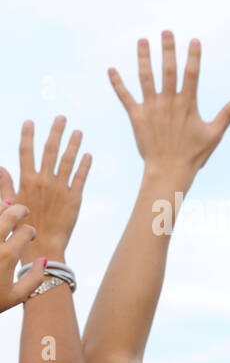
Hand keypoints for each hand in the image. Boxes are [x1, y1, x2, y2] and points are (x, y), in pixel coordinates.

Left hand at [0, 203, 44, 312]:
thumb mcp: (15, 297)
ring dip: (1, 207)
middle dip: (20, 210)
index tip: (30, 236)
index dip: (31, 232)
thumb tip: (43, 260)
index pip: (26, 232)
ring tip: (5, 207)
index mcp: (7, 257)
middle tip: (23, 210)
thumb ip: (34, 279)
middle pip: (9, 215)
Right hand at [1, 118, 91, 263]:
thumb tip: (0, 167)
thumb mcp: (11, 203)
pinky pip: (80, 177)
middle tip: (62, 117)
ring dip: (73, 144)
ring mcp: (60, 189)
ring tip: (79, 131)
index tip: (29, 121)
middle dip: (55, 132)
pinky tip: (88, 154)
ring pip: (68, 161)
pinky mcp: (75, 198)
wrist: (43, 244)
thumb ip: (6, 184)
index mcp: (27, 180)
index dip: (27, 135)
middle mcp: (44, 181)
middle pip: (50, 151)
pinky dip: (85, 165)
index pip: (26, 152)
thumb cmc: (24, 225)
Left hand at [108, 32, 229, 179]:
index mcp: (188, 105)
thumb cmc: (194, 154)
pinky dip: (117, 83)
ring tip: (142, 41)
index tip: (194, 40)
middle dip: (167, 50)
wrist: (169, 170)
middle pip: (168, 71)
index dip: (193, 57)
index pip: (191, 75)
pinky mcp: (137, 117)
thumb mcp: (214, 134)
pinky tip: (111, 70)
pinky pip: (125, 97)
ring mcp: (151, 108)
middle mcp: (168, 103)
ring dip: (143, 58)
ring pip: (145, 78)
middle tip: (166, 31)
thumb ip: (227, 114)